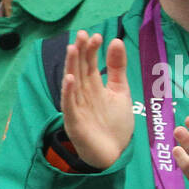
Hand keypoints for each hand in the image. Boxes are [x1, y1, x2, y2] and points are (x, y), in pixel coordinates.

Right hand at [60, 31, 132, 169]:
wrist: (114, 154)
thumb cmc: (115, 124)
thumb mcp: (120, 91)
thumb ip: (116, 68)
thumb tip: (115, 41)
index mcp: (92, 87)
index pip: (89, 64)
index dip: (91, 50)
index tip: (96, 35)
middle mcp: (82, 95)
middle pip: (79, 70)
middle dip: (80, 53)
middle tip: (81, 34)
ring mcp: (77, 109)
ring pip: (72, 84)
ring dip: (71, 67)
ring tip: (72, 49)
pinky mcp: (75, 123)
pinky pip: (70, 106)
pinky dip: (68, 93)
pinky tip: (70, 80)